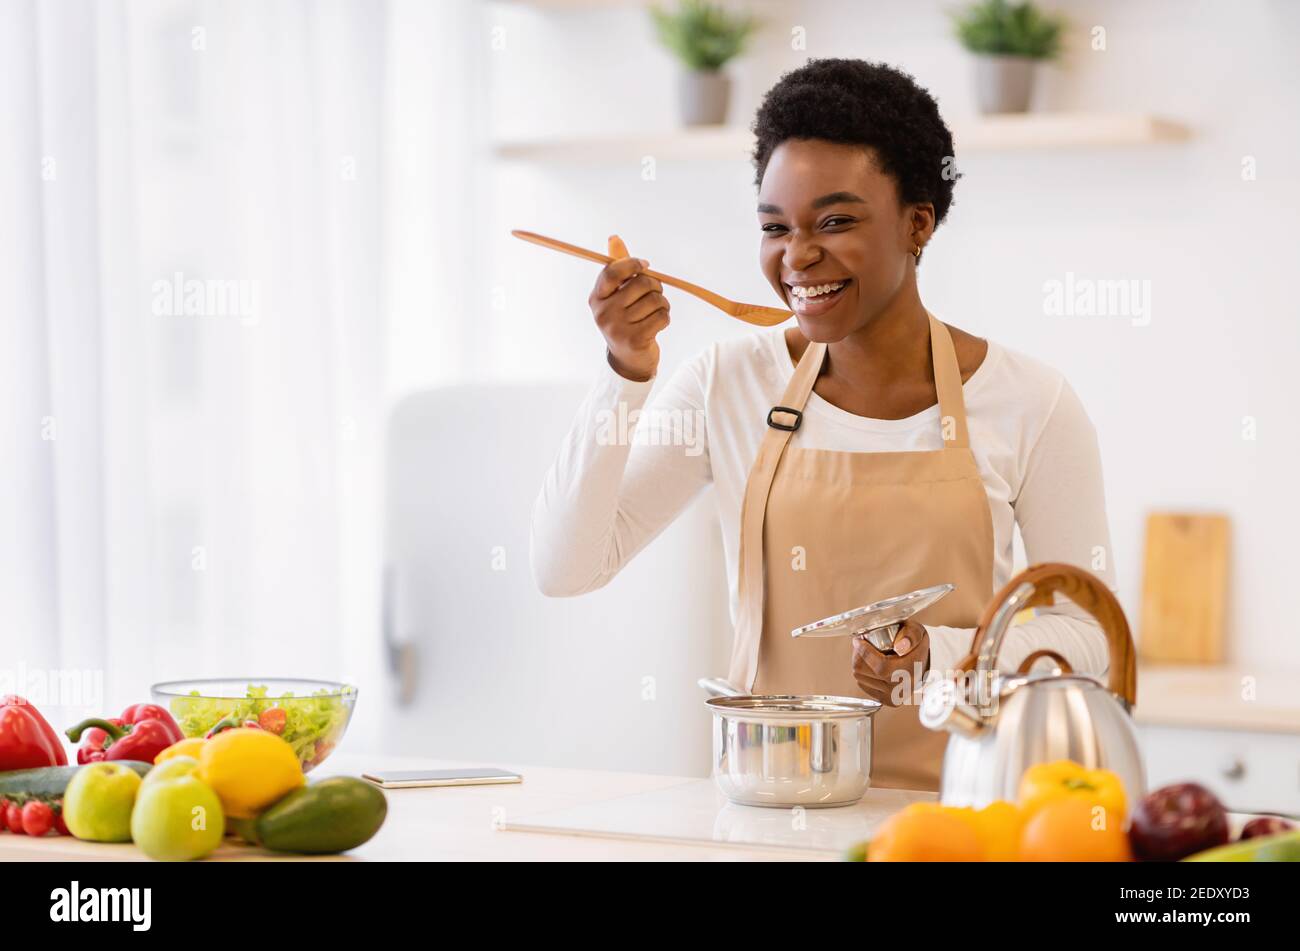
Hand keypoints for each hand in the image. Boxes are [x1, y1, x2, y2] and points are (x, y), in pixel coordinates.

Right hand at [590, 235, 669, 381]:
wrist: (627, 360)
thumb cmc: (624, 320)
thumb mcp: (617, 296)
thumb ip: (618, 269)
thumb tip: (614, 238)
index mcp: (596, 298)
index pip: (613, 271)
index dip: (632, 264)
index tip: (645, 265)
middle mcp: (603, 312)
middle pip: (641, 284)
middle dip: (655, 286)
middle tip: (655, 294)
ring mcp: (618, 328)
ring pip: (655, 300)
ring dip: (662, 304)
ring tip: (657, 311)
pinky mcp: (635, 340)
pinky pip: (662, 317)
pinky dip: (665, 317)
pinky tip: (658, 324)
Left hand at [852, 619, 928, 705]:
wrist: (924, 664)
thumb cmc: (916, 645)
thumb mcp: (916, 632)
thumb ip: (910, 635)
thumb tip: (900, 647)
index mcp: (911, 670)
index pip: (881, 666)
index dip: (865, 652)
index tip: (858, 640)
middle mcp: (902, 687)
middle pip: (864, 672)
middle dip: (858, 655)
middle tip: (860, 645)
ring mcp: (894, 696)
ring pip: (860, 678)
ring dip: (859, 664)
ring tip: (866, 654)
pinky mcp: (887, 700)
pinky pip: (863, 685)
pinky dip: (863, 674)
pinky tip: (870, 666)